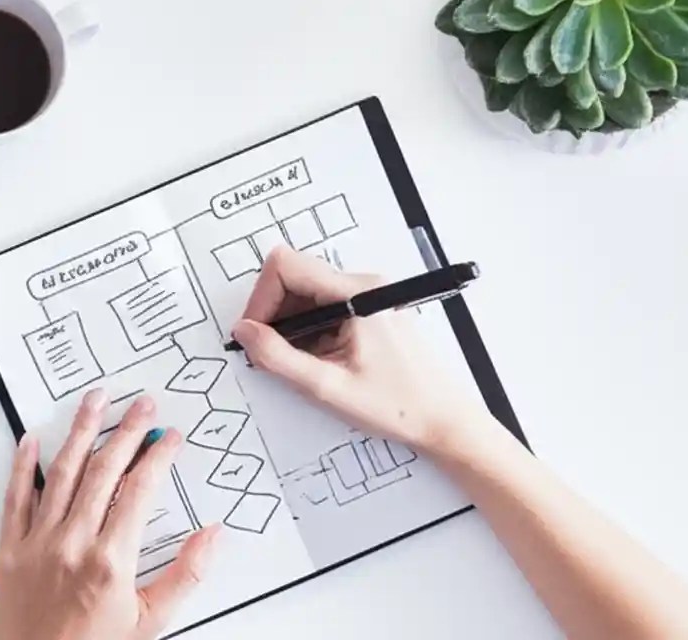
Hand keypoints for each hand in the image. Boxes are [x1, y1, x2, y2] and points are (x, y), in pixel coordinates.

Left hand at [0, 391, 219, 639]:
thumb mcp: (151, 622)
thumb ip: (185, 575)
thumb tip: (212, 538)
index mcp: (110, 561)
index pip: (140, 490)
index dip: (158, 456)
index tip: (170, 439)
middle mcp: (72, 544)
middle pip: (103, 471)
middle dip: (127, 431)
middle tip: (142, 405)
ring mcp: (38, 544)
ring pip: (62, 473)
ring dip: (80, 431)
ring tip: (95, 401)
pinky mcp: (11, 551)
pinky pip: (15, 499)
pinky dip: (22, 467)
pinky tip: (31, 441)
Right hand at [231, 246, 495, 456]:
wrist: (444, 421)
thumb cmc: (398, 406)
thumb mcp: (327, 387)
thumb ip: (278, 357)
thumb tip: (244, 332)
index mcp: (357, 294)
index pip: (286, 266)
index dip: (261, 299)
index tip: (255, 335)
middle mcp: (363, 285)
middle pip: (293, 276)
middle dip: (272, 314)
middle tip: (270, 354)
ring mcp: (367, 296)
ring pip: (305, 293)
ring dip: (288, 325)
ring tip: (297, 363)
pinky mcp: (367, 310)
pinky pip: (322, 307)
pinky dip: (307, 331)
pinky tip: (315, 360)